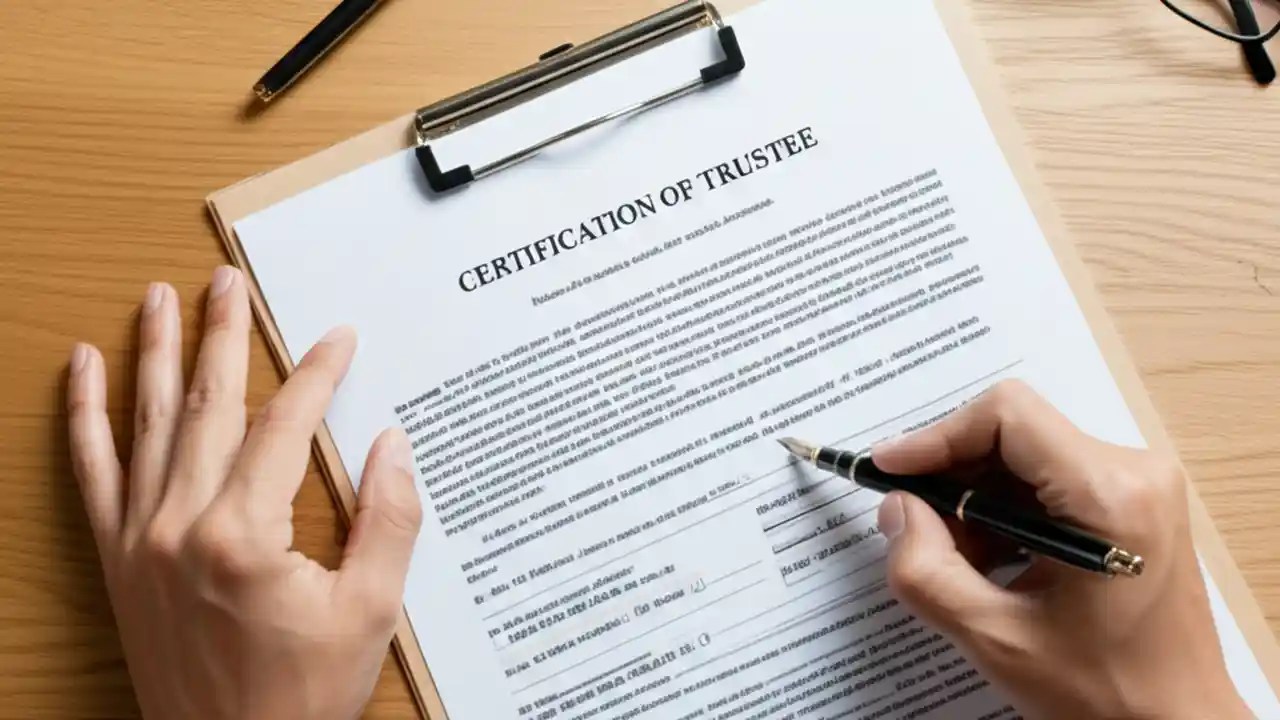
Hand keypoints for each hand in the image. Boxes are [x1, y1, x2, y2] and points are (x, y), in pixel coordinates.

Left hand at [66, 267, 422, 719]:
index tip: (338, 339)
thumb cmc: (302, 697)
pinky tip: (82, 371)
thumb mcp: (369, 612)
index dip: (316, 375)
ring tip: (161, 298)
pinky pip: (93, 473)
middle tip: (227, 280)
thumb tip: (391, 446)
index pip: (283, 427)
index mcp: (243, 536)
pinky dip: (85, 416)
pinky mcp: (119, 561)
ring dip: (157, 355)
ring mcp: (140, 541)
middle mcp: (180, 527)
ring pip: (147, 424)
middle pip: (207, 407)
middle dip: (223, 336)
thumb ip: (387, 521)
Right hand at [872, 380, 1249, 719]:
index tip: (889, 470)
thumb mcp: (997, 639)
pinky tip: (989, 564)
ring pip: (1025, 458)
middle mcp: (1136, 473)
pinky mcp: (1134, 504)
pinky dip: (1005, 512)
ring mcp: (1140, 486)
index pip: (1006, 416)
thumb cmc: (1108, 694)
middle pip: (1013, 434)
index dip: (936, 436)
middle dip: (953, 476)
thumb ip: (927, 571)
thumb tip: (897, 510)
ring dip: (976, 500)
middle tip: (914, 527)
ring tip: (956, 561)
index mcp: (1111, 496)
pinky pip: (1049, 482)